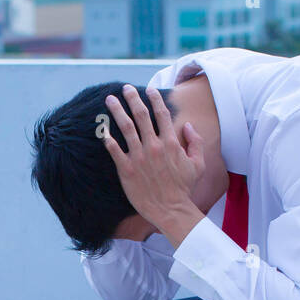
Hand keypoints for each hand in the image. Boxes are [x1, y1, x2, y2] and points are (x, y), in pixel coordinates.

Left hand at [102, 85, 205, 241]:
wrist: (171, 210)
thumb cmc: (184, 189)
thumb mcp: (198, 164)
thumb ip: (196, 142)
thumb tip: (188, 126)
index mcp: (170, 143)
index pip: (161, 114)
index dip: (155, 99)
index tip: (149, 89)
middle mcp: (153, 146)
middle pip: (141, 115)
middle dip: (132, 98)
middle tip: (125, 88)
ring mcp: (138, 157)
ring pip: (125, 127)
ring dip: (117, 111)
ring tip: (110, 100)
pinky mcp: (126, 170)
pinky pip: (114, 150)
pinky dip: (107, 138)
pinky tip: (102, 129)